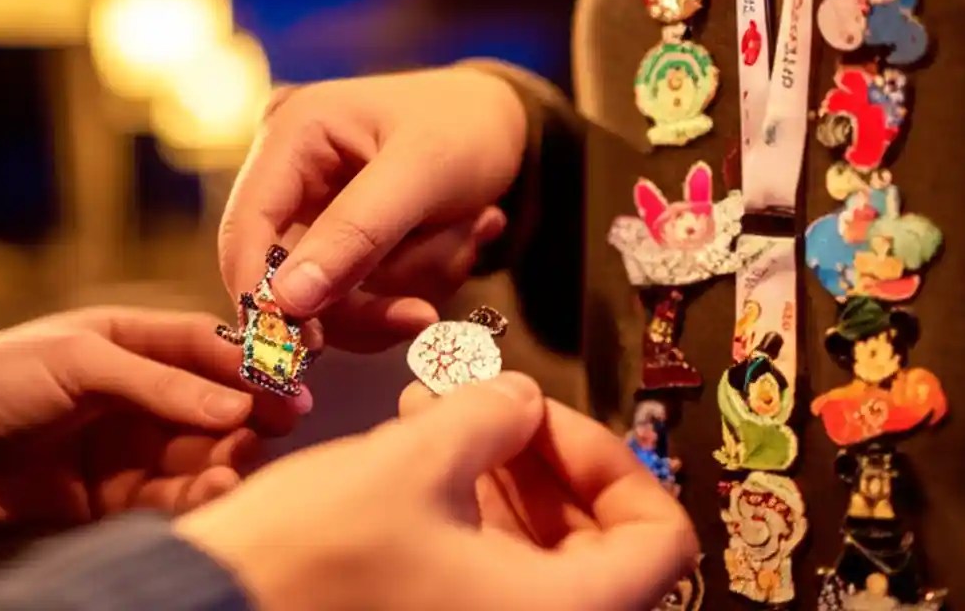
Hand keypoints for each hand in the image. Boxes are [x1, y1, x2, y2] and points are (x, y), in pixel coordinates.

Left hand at [0, 307, 301, 529]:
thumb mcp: (78, 361)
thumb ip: (159, 384)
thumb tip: (238, 403)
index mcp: (128, 341)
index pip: (202, 347)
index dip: (247, 361)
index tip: (289, 379)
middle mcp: (137, 394)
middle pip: (213, 403)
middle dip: (249, 412)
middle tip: (283, 423)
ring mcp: (128, 447)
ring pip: (200, 451)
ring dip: (228, 456)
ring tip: (239, 462)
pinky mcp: (115, 498)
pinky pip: (172, 496)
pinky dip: (198, 495)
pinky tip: (214, 490)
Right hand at [175, 374, 697, 609]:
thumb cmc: (306, 565)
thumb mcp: (414, 461)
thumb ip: (491, 414)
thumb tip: (518, 397)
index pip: (659, 536)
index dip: (610, 459)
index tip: (548, 418)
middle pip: (598, 541)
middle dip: (543, 456)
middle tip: (497, 405)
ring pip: (534, 551)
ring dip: (499, 471)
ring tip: (443, 412)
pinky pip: (483, 566)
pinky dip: (464, 504)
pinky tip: (418, 446)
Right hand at [218, 67, 526, 351]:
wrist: (508, 124)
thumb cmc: (465, 127)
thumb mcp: (421, 174)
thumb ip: (356, 235)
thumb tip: (287, 301)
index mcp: (291, 133)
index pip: (245, 228)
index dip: (262, 295)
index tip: (306, 346)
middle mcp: (289, 173)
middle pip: (288, 278)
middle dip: (363, 299)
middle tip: (424, 315)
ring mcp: (315, 210)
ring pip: (334, 297)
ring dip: (407, 285)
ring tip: (470, 230)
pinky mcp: (343, 241)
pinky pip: (364, 294)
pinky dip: (416, 282)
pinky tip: (462, 235)